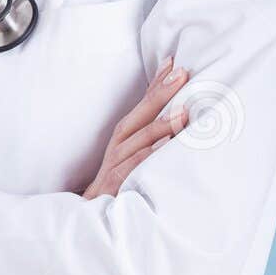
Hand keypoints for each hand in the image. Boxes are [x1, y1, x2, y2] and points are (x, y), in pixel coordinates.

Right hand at [82, 55, 189, 199]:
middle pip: (140, 114)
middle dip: (160, 93)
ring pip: (138, 139)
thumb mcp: (135, 154)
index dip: (157, 82)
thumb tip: (181, 114)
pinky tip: (164, 146)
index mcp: (125, 135)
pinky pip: (133, 167)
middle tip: (182, 74)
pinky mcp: (117, 182)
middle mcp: (120, 144)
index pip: (143, 104)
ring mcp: (117, 162)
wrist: (94, 212)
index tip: (174, 62)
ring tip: (182, 110)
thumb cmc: (121, 179)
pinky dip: (148, 155)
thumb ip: (153, 135)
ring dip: (160, 124)